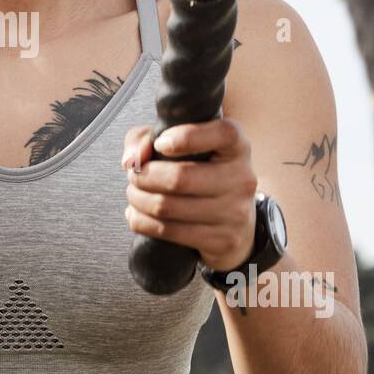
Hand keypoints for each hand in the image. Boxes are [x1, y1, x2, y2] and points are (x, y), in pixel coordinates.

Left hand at [121, 119, 258, 275]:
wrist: (236, 223)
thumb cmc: (201, 173)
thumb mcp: (181, 145)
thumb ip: (148, 138)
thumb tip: (132, 159)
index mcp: (237, 146)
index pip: (222, 133)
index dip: (186, 137)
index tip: (160, 144)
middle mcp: (241, 178)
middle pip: (180, 177)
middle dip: (144, 176)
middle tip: (134, 175)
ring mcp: (234, 212)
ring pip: (167, 207)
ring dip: (138, 199)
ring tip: (134, 194)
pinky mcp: (222, 240)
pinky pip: (167, 231)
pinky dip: (142, 222)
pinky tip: (137, 215)